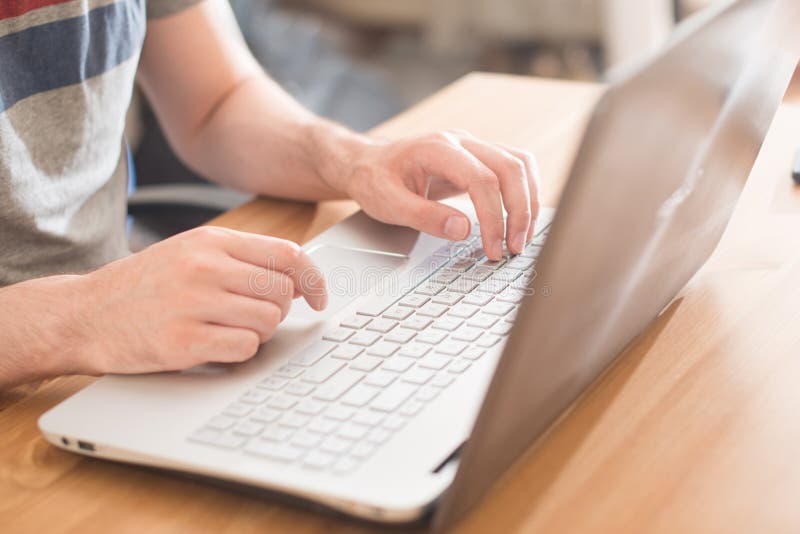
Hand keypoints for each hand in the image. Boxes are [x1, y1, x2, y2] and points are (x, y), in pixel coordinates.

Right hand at [71, 227, 326, 374]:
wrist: (82, 314)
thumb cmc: (143, 285)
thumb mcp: (189, 252)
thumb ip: (239, 257)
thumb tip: (298, 274)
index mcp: (211, 242)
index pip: (288, 254)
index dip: (313, 278)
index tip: (319, 296)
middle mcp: (204, 267)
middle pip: (283, 291)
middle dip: (279, 309)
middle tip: (254, 316)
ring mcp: (193, 304)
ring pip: (269, 322)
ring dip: (258, 333)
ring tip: (227, 329)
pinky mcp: (183, 342)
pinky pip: (245, 349)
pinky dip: (240, 352)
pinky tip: (214, 346)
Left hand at [331, 130, 539, 259]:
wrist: (368, 163)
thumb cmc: (375, 180)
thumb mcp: (388, 203)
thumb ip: (425, 216)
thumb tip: (463, 230)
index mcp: (437, 148)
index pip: (482, 179)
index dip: (493, 216)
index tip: (493, 248)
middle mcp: (461, 142)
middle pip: (511, 168)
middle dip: (520, 211)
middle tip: (514, 248)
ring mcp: (473, 147)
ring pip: (520, 164)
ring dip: (528, 201)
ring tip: (521, 237)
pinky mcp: (479, 158)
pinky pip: (514, 168)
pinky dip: (524, 193)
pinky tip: (519, 219)